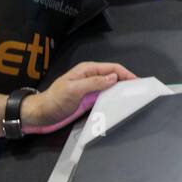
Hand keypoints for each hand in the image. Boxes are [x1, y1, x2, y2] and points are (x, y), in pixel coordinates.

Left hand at [21, 62, 136, 134]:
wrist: (41, 114)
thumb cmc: (55, 100)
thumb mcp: (74, 89)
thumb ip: (94, 82)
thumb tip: (114, 77)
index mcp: (87, 70)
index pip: (112, 68)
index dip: (126, 73)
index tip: (138, 82)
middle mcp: (91, 77)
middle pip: (114, 76)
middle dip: (127, 81)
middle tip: (139, 90)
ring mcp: (91, 88)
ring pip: (111, 86)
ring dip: (121, 90)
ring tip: (133, 97)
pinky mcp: (89, 98)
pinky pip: (105, 96)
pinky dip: (114, 98)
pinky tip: (120, 103)